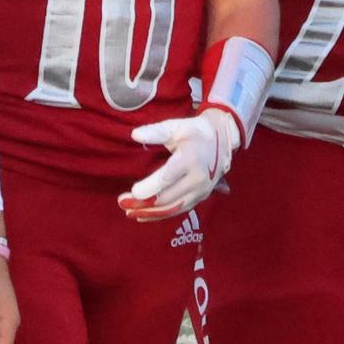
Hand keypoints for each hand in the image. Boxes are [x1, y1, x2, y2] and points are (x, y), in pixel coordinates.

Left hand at [119, 104, 240, 220]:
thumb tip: (135, 135)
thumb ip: (156, 131)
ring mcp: (200, 191)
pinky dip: (160, 216)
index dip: (150, 186)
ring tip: (128, 212)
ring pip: (172, 208)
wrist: (222, 142)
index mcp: (191, 159)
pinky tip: (142, 216)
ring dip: (149, 213)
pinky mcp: (200, 198)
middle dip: (144, 202)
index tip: (133, 191)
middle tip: (121, 202)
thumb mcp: (176, 126)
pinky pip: (178, 211)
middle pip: (168, 197)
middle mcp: (198, 179)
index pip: (168, 177)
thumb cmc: (194, 132)